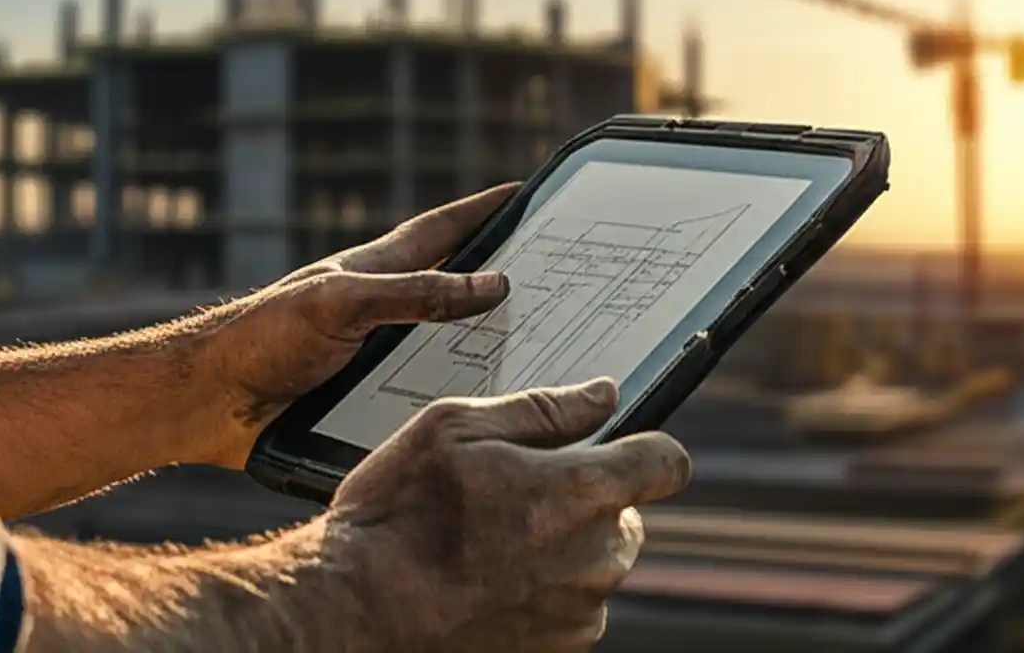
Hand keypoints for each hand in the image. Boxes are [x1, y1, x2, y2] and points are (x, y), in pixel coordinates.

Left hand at [192, 184, 517, 467]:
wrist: (207, 402)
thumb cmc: (263, 338)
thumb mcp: (344, 305)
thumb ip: (415, 294)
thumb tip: (492, 283)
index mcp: (375, 270)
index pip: (444, 228)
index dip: (485, 209)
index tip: (524, 191)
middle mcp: (380, 306)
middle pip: (451, 282)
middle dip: (497, 273)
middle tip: (548, 274)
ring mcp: (372, 350)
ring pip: (442, 340)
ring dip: (480, 341)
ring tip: (530, 347)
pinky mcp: (362, 394)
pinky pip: (422, 388)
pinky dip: (452, 392)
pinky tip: (476, 413)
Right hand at [322, 378, 691, 651]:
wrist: (357, 608)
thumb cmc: (400, 512)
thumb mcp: (456, 427)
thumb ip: (543, 409)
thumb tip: (601, 396)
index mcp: (584, 490)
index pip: (666, 462)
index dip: (646, 449)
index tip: (621, 448)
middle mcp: (598, 556)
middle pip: (627, 515)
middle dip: (585, 501)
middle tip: (513, 494)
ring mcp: (580, 610)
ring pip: (594, 564)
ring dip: (560, 550)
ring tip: (487, 542)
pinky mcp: (556, 650)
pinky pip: (569, 608)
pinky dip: (541, 594)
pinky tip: (485, 581)